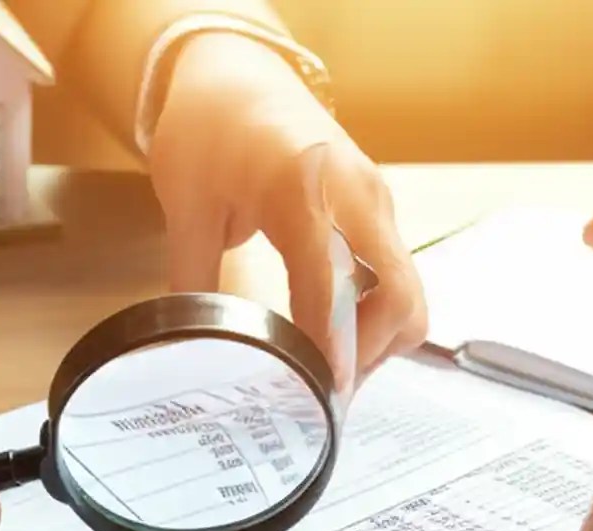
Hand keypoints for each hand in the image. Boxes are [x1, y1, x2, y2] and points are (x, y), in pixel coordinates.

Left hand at [146, 33, 426, 384]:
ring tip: (329, 374)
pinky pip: (397, 277)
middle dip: (369, 355)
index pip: (331, 276)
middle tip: (324, 394)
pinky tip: (338, 337)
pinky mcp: (380, 212)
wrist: (240, 73)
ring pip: (407, 292)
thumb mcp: (185, 204)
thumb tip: (194, 349)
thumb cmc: (209, 129)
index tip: (325, 393)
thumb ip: (192, 279)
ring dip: (378, 341)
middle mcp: (356, 193)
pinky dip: (377, 317)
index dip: (335, 342)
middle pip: (399, 294)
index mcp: (301, 183)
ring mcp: (377, 202)